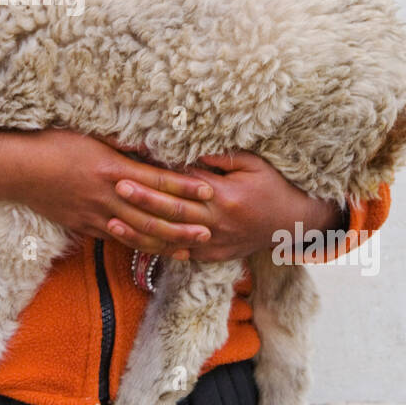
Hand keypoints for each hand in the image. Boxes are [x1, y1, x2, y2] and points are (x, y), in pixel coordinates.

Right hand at [0, 128, 217, 258]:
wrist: (17, 170)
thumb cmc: (52, 145)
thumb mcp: (90, 135)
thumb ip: (122, 142)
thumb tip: (150, 144)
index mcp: (112, 169)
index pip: (157, 180)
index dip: (185, 187)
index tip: (209, 190)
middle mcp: (107, 196)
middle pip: (152, 216)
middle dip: (183, 225)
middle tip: (209, 232)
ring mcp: (95, 215)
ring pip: (137, 235)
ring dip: (165, 244)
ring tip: (189, 250)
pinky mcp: (84, 226)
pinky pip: (116, 240)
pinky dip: (138, 247)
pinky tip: (153, 252)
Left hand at [119, 150, 344, 262]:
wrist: (292, 223)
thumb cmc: (273, 186)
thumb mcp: (254, 164)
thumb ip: (221, 157)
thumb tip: (190, 148)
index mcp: (226, 196)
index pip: (184, 185)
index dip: (157, 176)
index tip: (133, 166)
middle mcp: (217, 222)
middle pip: (172, 211)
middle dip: (142, 200)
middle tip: (116, 186)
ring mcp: (213, 243)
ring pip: (170, 239)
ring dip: (140, 231)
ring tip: (113, 220)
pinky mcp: (212, 256)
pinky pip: (179, 255)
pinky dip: (156, 250)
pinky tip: (133, 244)